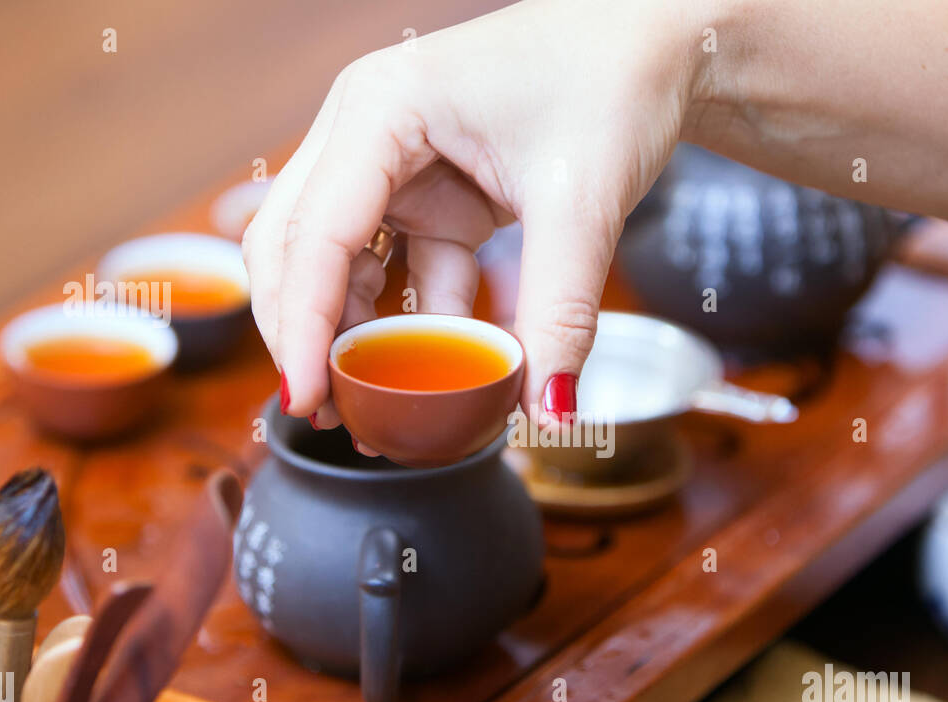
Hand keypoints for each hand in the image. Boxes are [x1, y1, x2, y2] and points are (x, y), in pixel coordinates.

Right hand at [242, 0, 708, 431]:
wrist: (652, 44)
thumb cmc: (610, 81)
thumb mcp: (581, 202)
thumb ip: (559, 311)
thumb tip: (548, 409)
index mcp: (381, 109)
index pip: (316, 233)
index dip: (303, 326)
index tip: (307, 399)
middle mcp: (365, 131)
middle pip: (296, 246)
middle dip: (302, 332)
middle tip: (322, 412)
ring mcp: (391, 163)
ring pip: (336, 263)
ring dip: (350, 333)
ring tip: (369, 408)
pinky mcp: (425, 192)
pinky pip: (396, 268)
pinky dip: (407, 320)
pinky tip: (426, 369)